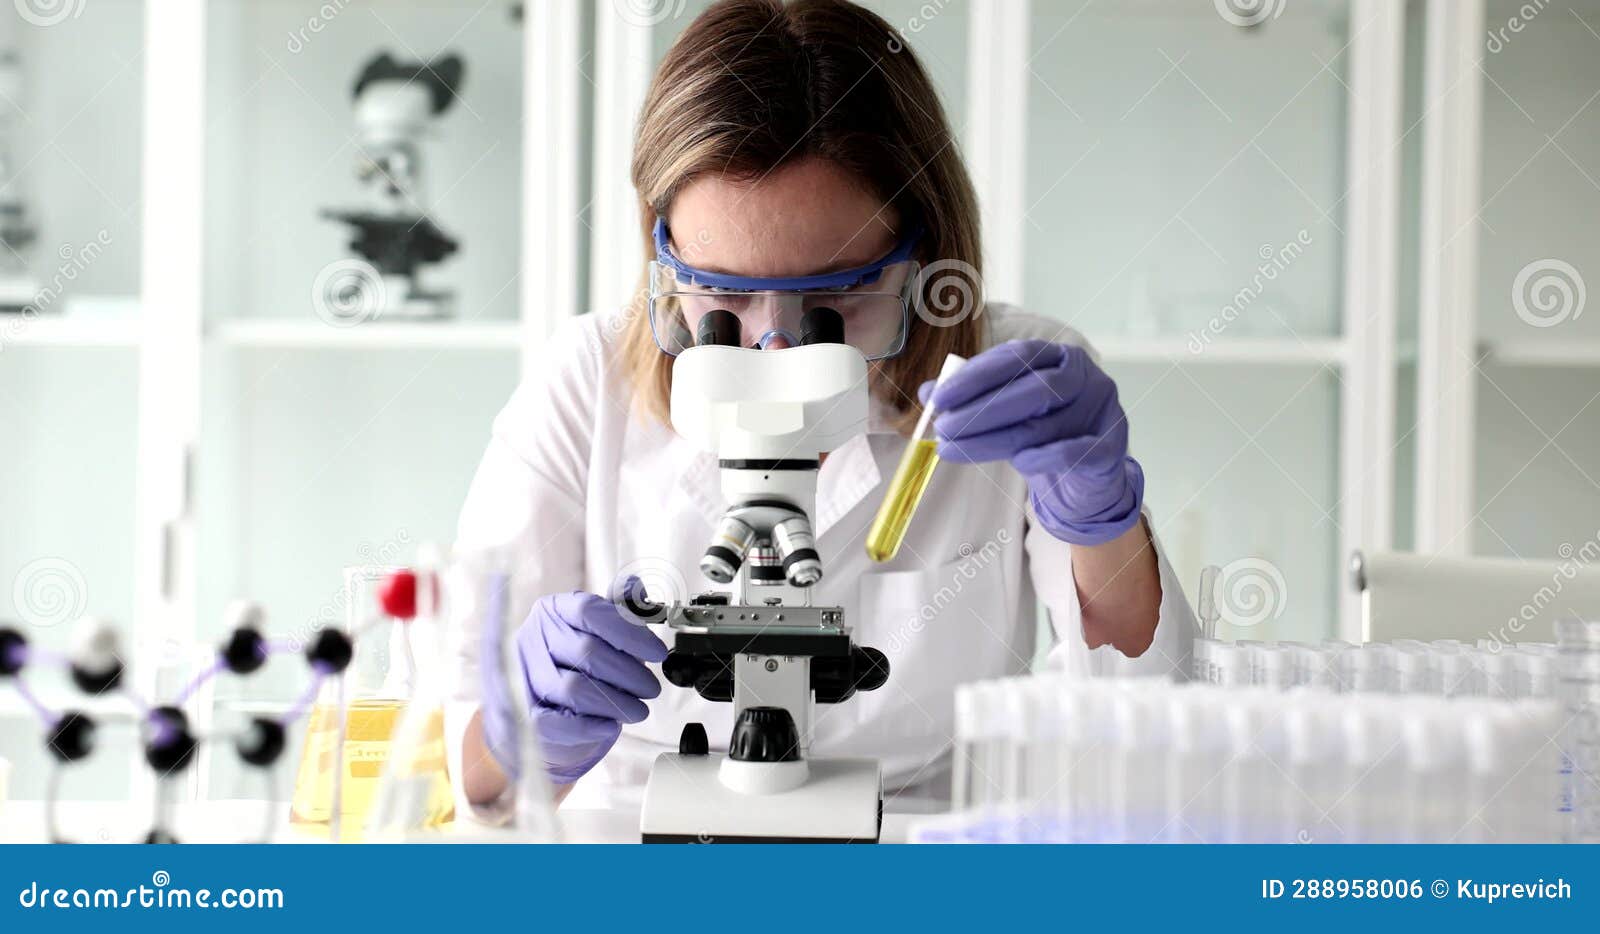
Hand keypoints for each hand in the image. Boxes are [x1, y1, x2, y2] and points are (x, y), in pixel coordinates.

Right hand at [488, 580, 668, 785]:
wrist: (547, 703)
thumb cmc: (580, 659)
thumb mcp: (600, 629)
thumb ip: (619, 609)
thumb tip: (636, 587)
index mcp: (553, 609)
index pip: (590, 611)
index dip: (629, 632)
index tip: (657, 653)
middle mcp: (533, 637)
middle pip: (586, 652)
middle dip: (628, 674)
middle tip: (651, 688)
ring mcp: (525, 675)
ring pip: (573, 689)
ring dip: (615, 703)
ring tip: (638, 710)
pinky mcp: (526, 712)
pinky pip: (555, 722)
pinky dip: (588, 726)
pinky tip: (611, 726)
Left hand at [922, 339, 1143, 545]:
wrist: (1088, 475)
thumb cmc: (1044, 432)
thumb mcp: (1007, 411)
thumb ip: (973, 397)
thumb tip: (928, 391)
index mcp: (1059, 356)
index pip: (1016, 357)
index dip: (975, 376)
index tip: (938, 399)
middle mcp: (1085, 377)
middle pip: (1031, 390)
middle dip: (980, 411)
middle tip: (942, 429)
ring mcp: (1102, 410)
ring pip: (1043, 426)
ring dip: (993, 441)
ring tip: (954, 450)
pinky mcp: (1111, 449)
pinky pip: (1073, 452)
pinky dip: (1042, 457)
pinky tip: (1017, 462)